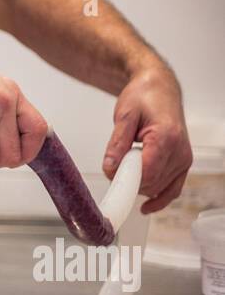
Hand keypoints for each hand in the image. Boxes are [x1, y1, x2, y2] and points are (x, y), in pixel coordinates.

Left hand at [103, 65, 192, 213]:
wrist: (159, 88)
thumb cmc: (144, 96)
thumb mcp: (124, 116)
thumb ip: (117, 144)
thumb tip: (110, 168)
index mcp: (167, 137)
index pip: (147, 173)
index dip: (126, 178)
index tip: (110, 174)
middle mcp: (180, 151)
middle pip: (152, 184)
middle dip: (130, 180)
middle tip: (116, 164)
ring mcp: (184, 159)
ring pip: (159, 189)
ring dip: (140, 184)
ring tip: (130, 162)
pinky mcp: (183, 164)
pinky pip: (173, 190)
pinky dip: (159, 199)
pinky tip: (145, 206)